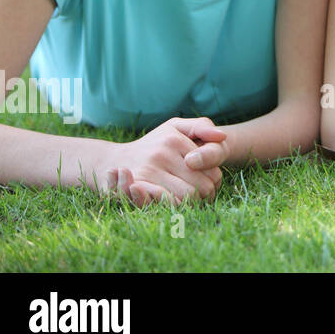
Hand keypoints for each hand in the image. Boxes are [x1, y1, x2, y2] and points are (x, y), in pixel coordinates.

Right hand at [100, 117, 226, 206]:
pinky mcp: (134, 189)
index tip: (207, 182)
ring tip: (188, 199)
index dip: (214, 181)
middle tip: (200, 195)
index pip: (211, 169)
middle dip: (205, 195)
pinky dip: (174, 206)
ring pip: (187, 198)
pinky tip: (173, 202)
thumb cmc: (153, 144)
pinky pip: (166, 204)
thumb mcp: (175, 127)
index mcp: (174, 139)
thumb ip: (201, 127)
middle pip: (202, 187)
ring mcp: (147, 171)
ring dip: (192, 203)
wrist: (112, 162)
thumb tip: (222, 136)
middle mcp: (160, 154)